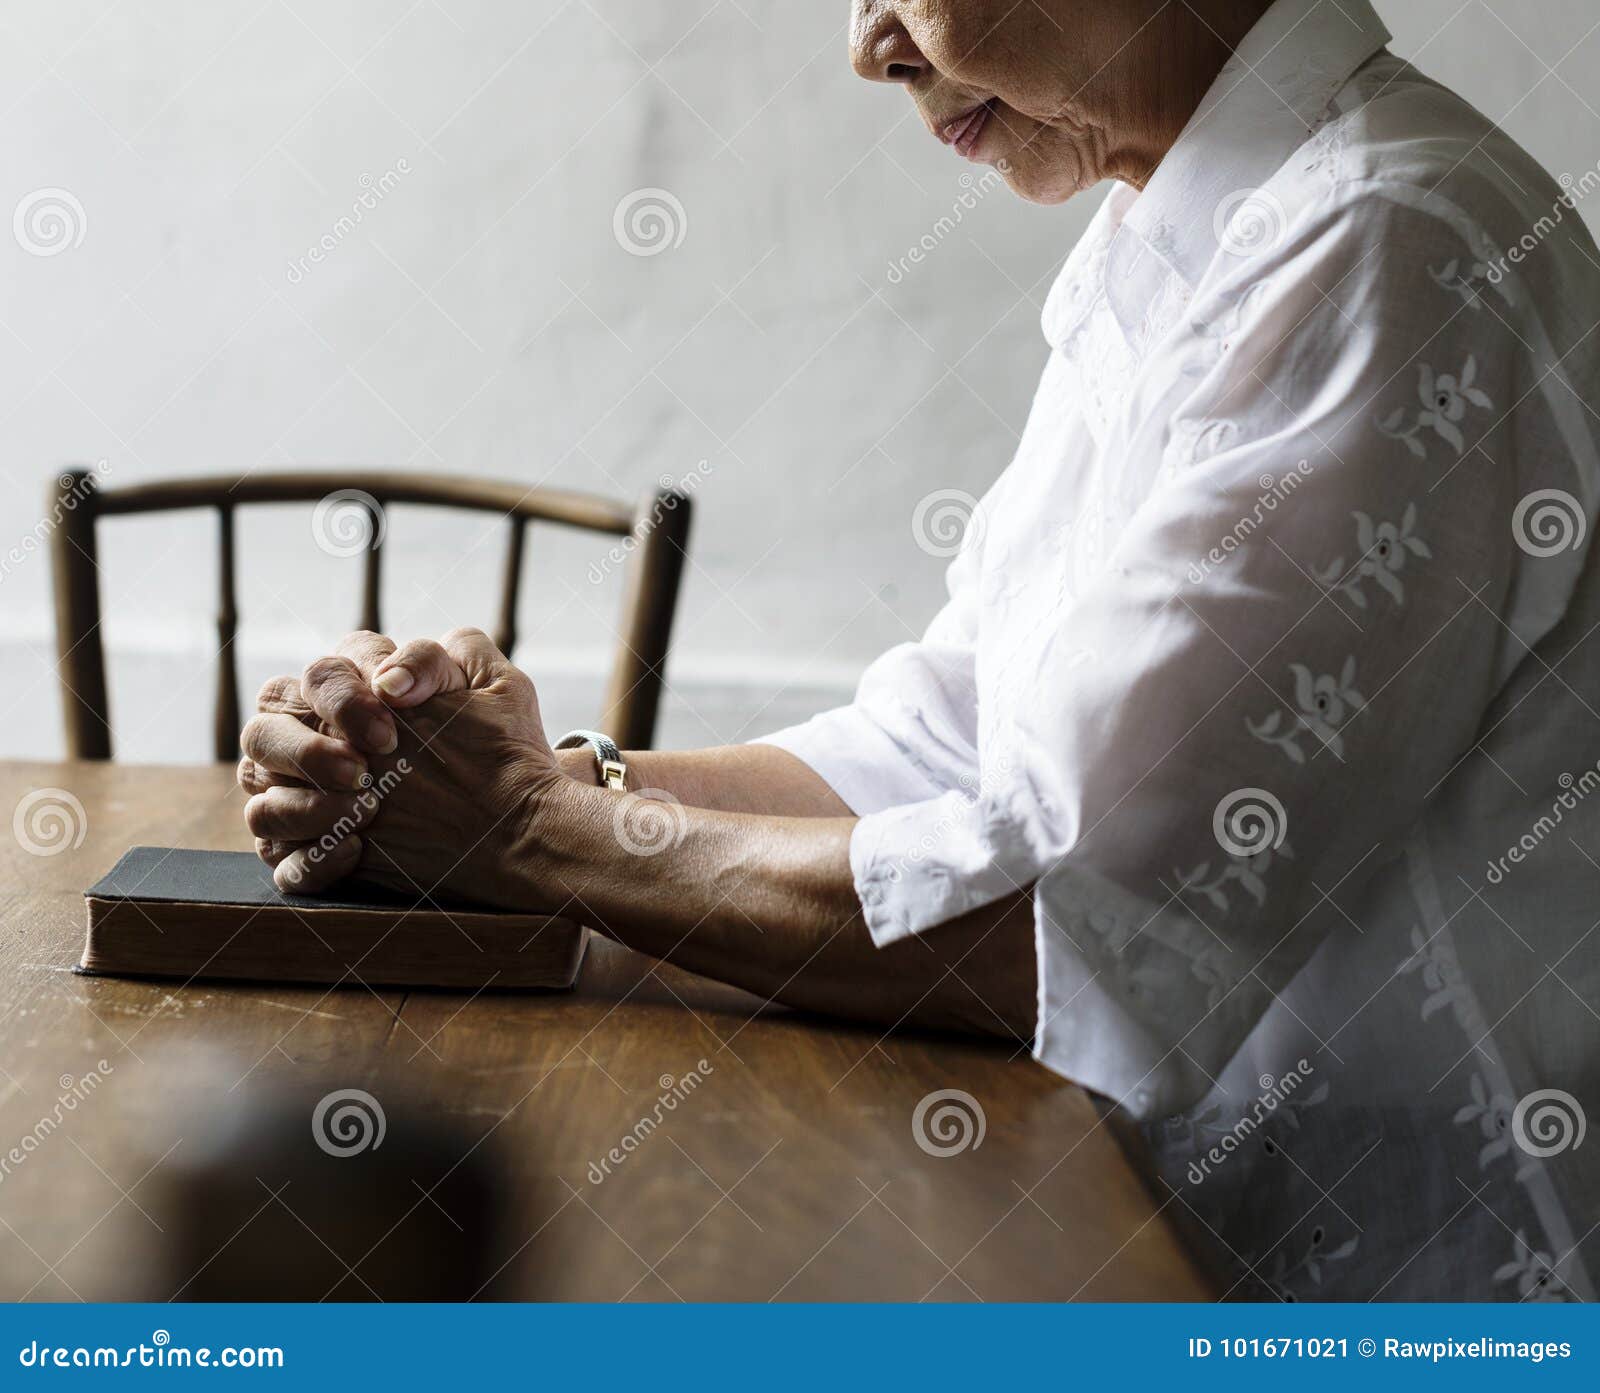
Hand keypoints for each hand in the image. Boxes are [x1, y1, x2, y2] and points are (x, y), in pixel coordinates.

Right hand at [238, 628, 557, 902]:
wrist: (525, 819)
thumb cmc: (501, 746)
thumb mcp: (492, 686)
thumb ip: (439, 656)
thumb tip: (387, 678)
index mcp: (349, 694)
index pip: (315, 676)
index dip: (341, 696)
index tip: (390, 730)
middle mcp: (314, 744)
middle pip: (262, 730)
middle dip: (305, 750)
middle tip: (361, 772)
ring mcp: (308, 801)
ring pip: (260, 799)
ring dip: (304, 806)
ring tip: (365, 812)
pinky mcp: (313, 856)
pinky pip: (281, 861)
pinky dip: (311, 858)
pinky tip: (356, 850)